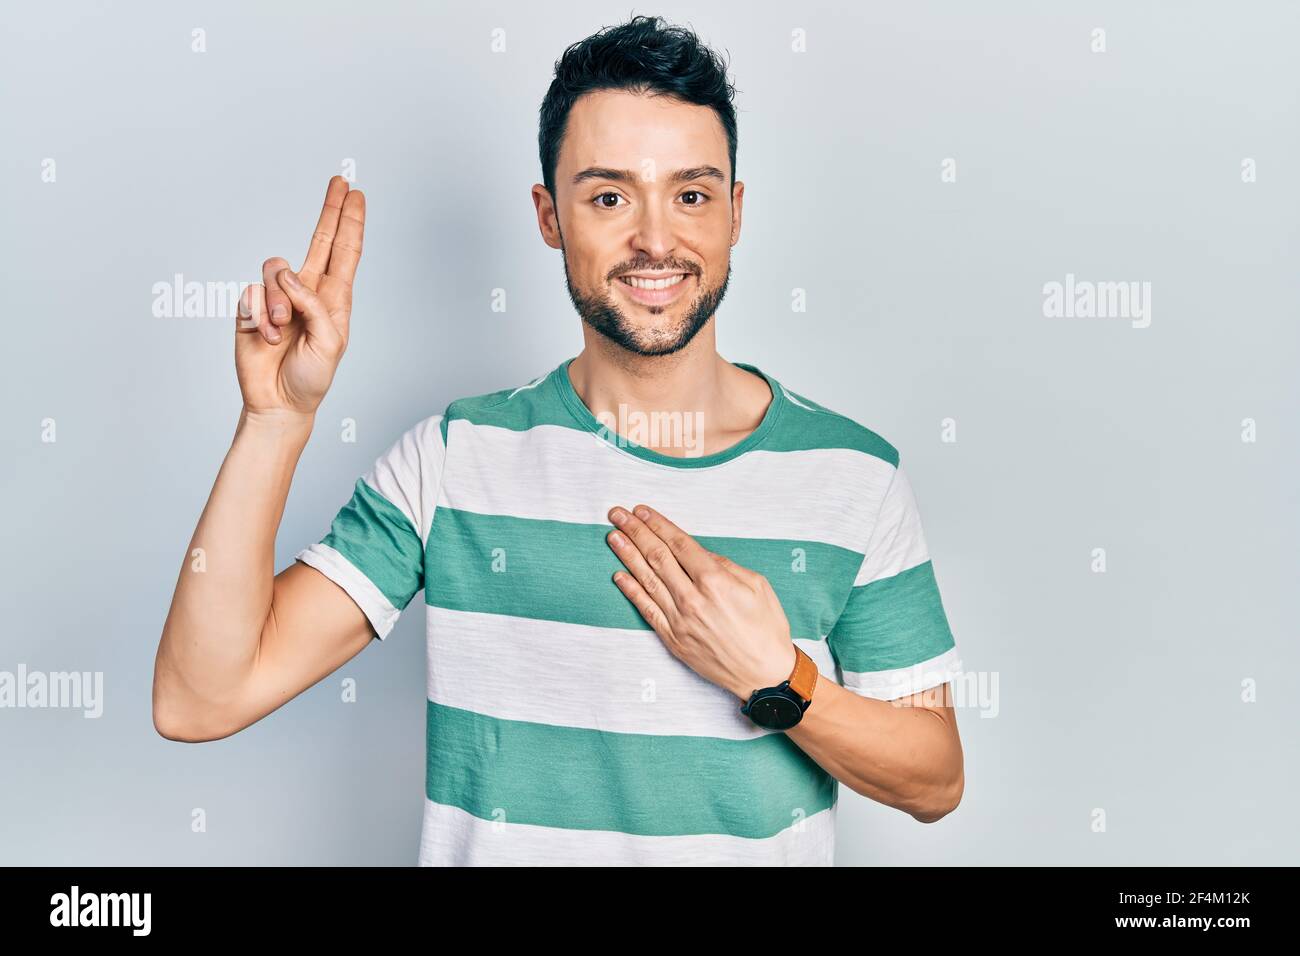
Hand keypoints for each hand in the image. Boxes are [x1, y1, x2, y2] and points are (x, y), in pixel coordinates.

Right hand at [234, 176, 364, 421]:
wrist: (278, 402)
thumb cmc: (311, 377)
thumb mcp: (331, 343)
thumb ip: (315, 306)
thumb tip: (289, 276)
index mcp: (334, 299)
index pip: (345, 252)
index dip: (350, 223)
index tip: (356, 195)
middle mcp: (307, 291)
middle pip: (320, 240)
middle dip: (330, 210)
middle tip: (340, 181)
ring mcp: (278, 297)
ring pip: (276, 267)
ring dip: (278, 301)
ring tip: (281, 329)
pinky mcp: (251, 306)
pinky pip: (252, 292)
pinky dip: (260, 317)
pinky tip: (267, 338)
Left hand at [605, 504, 796, 701]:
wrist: (764, 674)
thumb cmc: (766, 629)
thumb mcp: (757, 586)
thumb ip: (726, 565)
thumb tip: (699, 554)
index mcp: (715, 581)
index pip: (679, 544)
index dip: (658, 525)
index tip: (642, 511)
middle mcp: (693, 599)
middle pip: (657, 557)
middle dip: (635, 532)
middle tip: (617, 514)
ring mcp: (679, 620)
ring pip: (647, 580)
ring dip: (627, 556)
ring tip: (613, 537)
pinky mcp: (673, 640)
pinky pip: (647, 610)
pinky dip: (631, 591)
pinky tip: (619, 576)